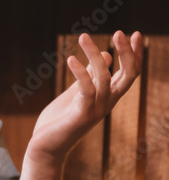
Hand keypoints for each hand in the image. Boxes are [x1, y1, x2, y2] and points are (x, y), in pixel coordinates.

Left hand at [26, 31, 142, 165]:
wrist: (46, 148)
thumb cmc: (60, 121)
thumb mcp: (76, 93)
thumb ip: (89, 76)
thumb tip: (105, 56)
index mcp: (108, 97)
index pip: (130, 73)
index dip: (134, 54)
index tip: (134, 34)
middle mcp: (107, 102)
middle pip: (128, 74)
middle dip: (127, 53)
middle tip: (120, 32)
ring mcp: (96, 109)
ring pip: (104, 77)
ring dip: (94, 54)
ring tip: (83, 36)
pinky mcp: (82, 114)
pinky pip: (85, 88)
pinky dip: (80, 72)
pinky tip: (71, 58)